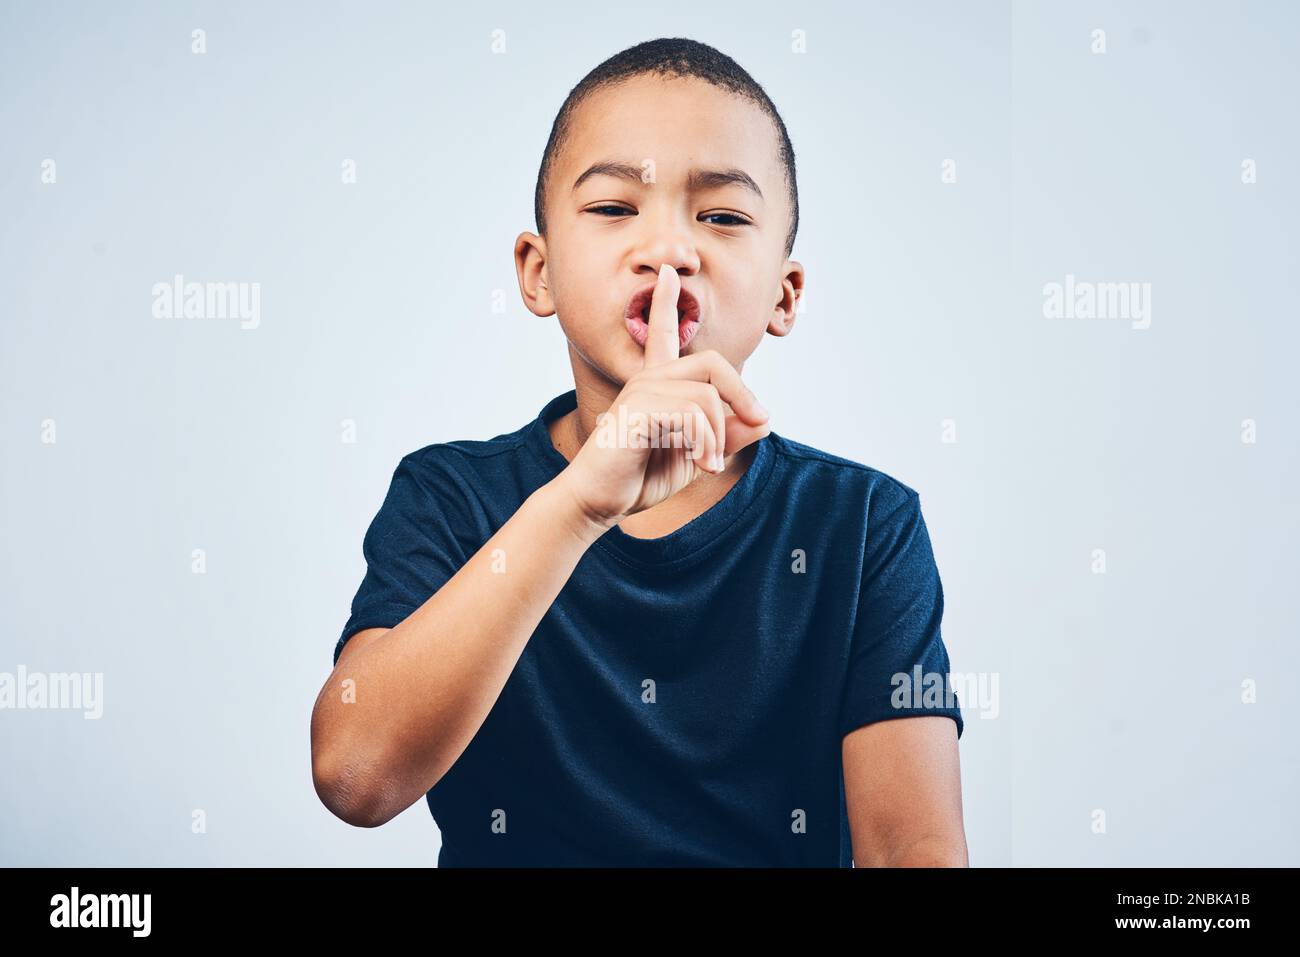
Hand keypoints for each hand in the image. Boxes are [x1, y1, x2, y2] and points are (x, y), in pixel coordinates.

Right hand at [558, 263, 770, 528]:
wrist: (598, 501)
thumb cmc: (638, 478)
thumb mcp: (695, 458)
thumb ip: (726, 438)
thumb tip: (762, 420)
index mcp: (657, 385)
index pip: (663, 334)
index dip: (666, 303)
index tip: (669, 273)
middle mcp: (648, 380)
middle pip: (711, 363)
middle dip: (743, 394)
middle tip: (760, 422)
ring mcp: (640, 391)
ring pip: (707, 395)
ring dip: (720, 435)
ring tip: (710, 464)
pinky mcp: (637, 410)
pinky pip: (693, 414)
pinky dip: (707, 443)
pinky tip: (701, 465)